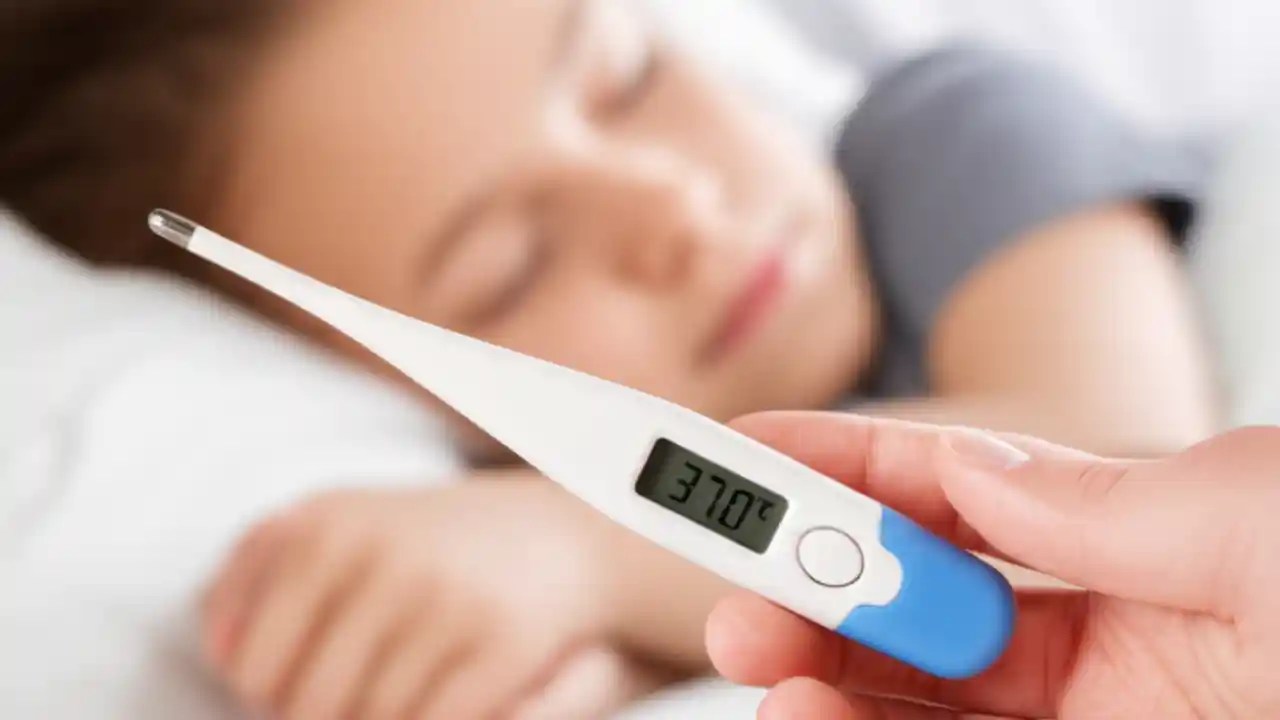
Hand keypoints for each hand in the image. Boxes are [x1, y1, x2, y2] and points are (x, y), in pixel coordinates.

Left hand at [203, 476, 619, 719]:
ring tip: (396, 690)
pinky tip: (438, 699)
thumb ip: (258, 575)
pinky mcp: (499, 642)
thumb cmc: (425, 545)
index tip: (299, 682)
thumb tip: (220, 655)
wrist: (561, 534)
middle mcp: (376, 556)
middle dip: (323, 718)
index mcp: (320, 528)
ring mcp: (440, 599)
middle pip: (304, 705)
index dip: (268, 696)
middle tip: (354, 694)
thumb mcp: (337, 527)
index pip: (249, 666)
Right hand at [706, 413, 1279, 718]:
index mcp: (1129, 545)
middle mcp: (1094, 640)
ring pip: (912, 702)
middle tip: (748, 591)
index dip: (834, 465)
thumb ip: (1094, 503)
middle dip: (811, 586)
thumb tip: (964, 465)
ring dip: (822, 680)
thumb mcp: (1250, 511)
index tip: (735, 455)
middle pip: (911, 606)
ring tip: (769, 666)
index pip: (945, 492)